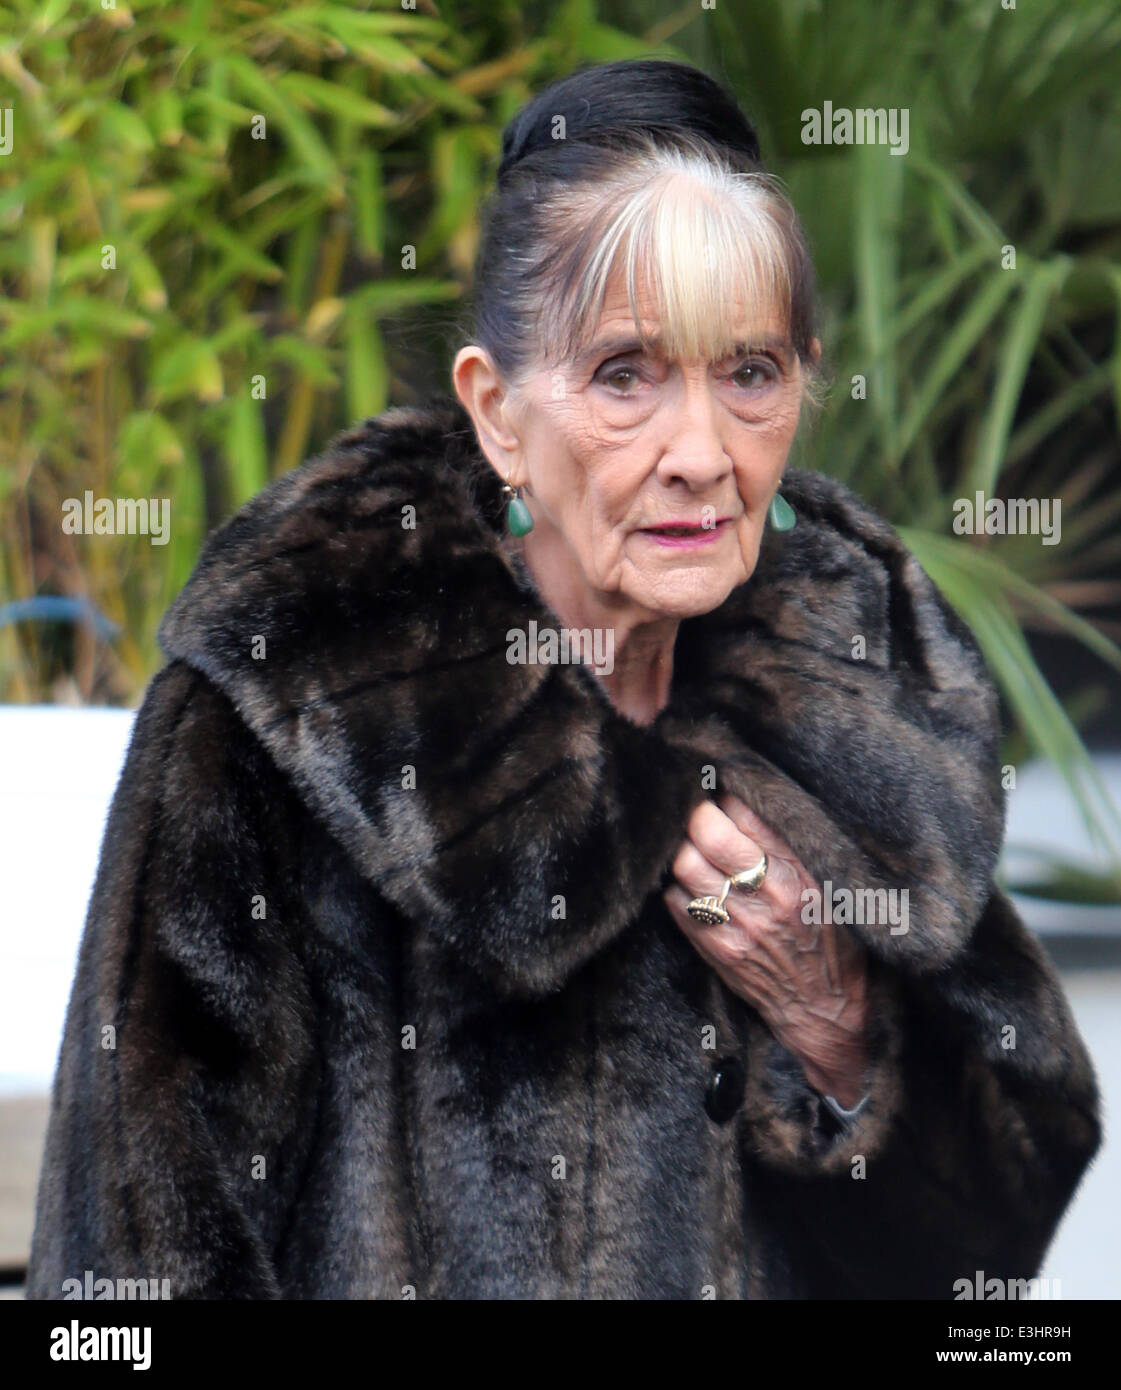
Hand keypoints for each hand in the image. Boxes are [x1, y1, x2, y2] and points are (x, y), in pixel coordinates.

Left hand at [663, 793, 869, 1107]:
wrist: (825, 1009)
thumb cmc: (833, 939)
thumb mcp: (834, 886)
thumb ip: (796, 846)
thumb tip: (754, 801)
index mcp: (802, 872)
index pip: (747, 812)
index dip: (729, 796)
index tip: (725, 796)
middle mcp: (769, 896)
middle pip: (706, 834)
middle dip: (699, 817)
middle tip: (703, 818)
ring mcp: (738, 924)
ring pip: (684, 865)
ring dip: (685, 852)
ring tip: (698, 853)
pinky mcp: (715, 948)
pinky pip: (675, 902)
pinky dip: (679, 889)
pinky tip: (697, 890)